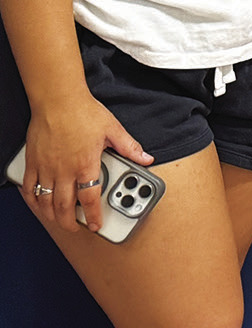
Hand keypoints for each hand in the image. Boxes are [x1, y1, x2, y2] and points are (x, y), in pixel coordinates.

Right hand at [19, 96, 149, 233]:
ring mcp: (46, 167)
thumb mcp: (114, 129)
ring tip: (59, 220)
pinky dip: (32, 198)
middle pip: (64, 206)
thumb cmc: (84, 112)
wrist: (58, 99)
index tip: (96, 224)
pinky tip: (38, 203)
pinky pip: (29, 186)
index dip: (93, 215)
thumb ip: (129, 147)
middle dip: (70, 222)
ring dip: (51, 214)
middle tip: (76, 227)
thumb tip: (146, 158)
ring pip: (45, 200)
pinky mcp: (32, 161)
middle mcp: (64, 169)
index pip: (90, 198)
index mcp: (86, 164)